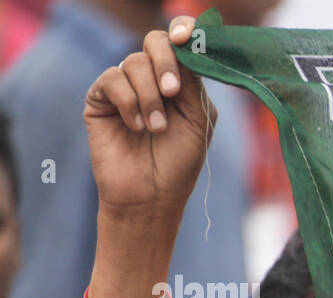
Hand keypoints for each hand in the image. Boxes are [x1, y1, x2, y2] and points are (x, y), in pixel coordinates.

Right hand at [84, 16, 211, 220]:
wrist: (150, 197)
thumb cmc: (179, 164)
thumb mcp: (197, 121)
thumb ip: (193, 84)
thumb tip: (186, 47)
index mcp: (182, 83)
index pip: (182, 44)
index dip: (184, 32)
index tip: (186, 36)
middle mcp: (154, 80)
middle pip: (155, 42)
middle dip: (166, 62)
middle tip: (173, 92)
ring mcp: (126, 87)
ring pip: (135, 63)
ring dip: (150, 97)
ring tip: (156, 128)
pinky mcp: (102, 99)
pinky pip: (113, 80)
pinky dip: (128, 102)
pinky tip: (136, 126)